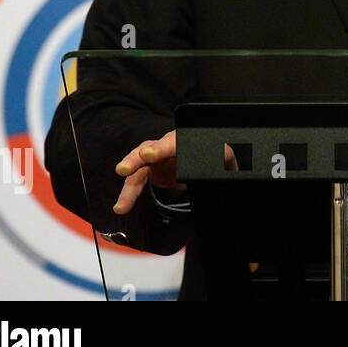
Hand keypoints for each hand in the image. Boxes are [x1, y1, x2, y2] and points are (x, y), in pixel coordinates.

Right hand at [112, 131, 236, 214]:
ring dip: (128, 188)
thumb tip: (226, 173)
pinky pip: (137, 181)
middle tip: (123, 169)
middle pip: (147, 150)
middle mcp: (166, 146)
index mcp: (184, 140)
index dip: (160, 148)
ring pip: (138, 169)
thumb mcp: (223, 158)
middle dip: (135, 160)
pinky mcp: (151, 171)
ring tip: (121, 205)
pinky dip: (129, 194)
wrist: (210, 159)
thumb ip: (222, 163)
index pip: (171, 142)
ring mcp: (156, 158)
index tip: (149, 155)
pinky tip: (122, 207)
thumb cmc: (216, 155)